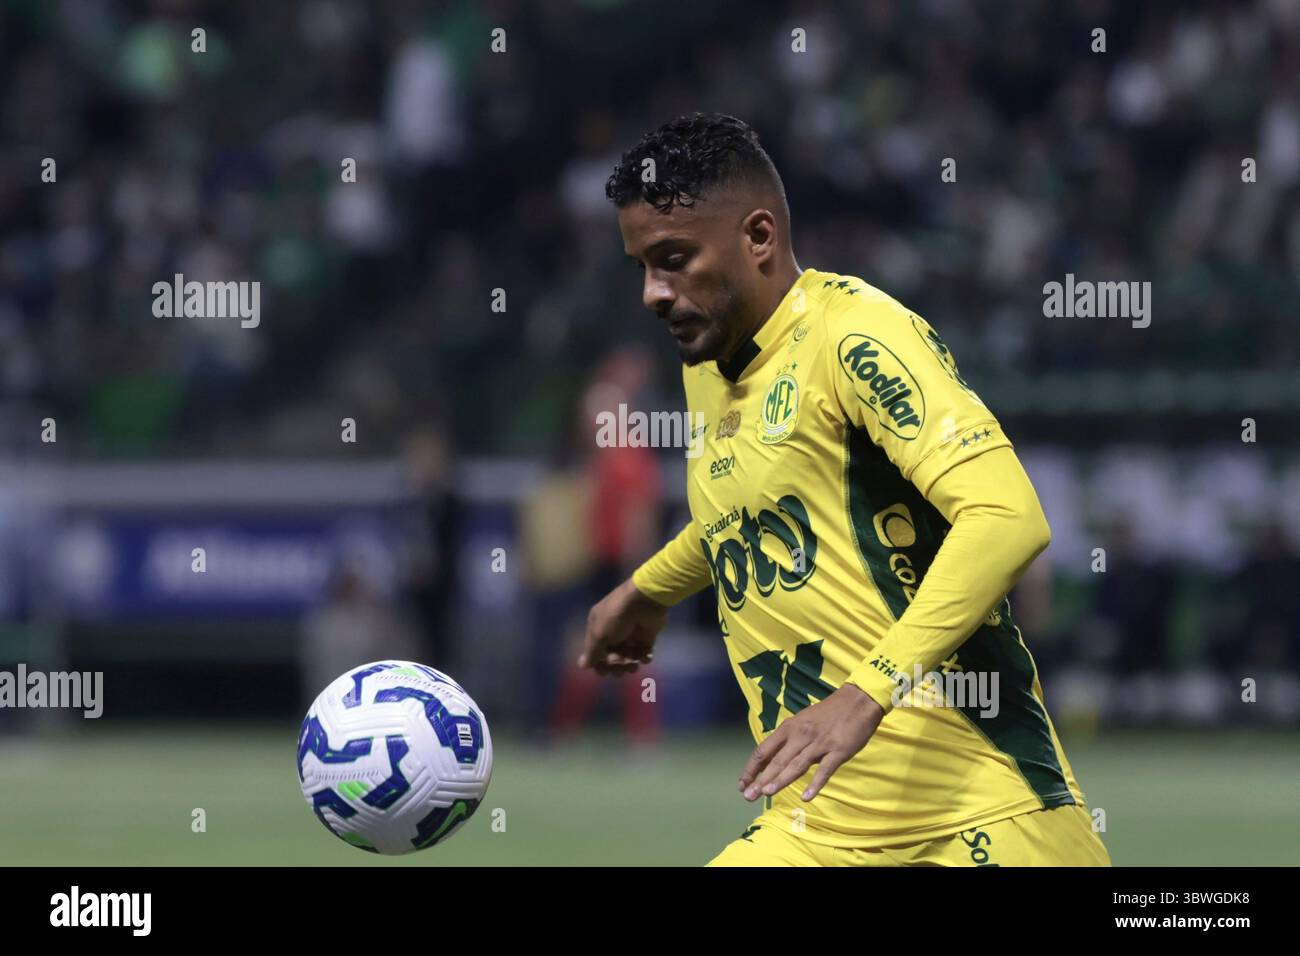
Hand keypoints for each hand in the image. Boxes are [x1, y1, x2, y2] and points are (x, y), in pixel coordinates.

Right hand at [578, 577, 666, 676]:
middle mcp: (613, 631)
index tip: (604, 673)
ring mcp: (631, 633)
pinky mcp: (646, 635)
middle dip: (615, 665)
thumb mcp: (599, 634)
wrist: (644, 601)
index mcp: (598, 627)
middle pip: (612, 656)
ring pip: (628, 656)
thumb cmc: (616, 616)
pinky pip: (643, 652)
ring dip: (629, 664)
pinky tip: (645, 658)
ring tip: (633, 666)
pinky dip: (644, 657)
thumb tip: (582, 666)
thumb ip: (592, 652)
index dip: (599, 664)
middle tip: (620, 667)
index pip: (595, 650)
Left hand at [739, 682, 883, 801]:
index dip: (752, 768)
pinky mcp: (838, 751)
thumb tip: (774, 761)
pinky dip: (815, 784)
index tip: (742, 784)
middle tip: (748, 796)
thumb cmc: (828, 713)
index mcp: (789, 728)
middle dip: (761, 779)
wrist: (858, 701)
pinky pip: (824, 770)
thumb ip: (789, 741)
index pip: (764, 750)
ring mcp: (819, 744)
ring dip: (780, 780)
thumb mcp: (802, 721)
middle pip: (777, 760)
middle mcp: (801, 735)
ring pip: (796, 765)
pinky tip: (806, 797)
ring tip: (767, 793)